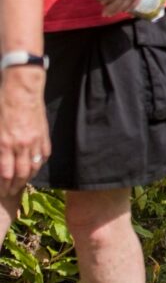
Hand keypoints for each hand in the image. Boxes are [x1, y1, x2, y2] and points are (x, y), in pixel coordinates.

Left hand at [0, 71, 48, 195]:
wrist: (21, 90)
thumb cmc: (2, 106)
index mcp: (5, 144)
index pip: (6, 173)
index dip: (5, 185)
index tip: (2, 191)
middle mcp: (21, 145)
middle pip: (22, 173)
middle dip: (16, 185)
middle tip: (11, 192)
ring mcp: (35, 140)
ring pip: (35, 165)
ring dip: (29, 177)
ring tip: (23, 183)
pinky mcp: (44, 134)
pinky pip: (44, 154)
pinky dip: (40, 163)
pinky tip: (36, 167)